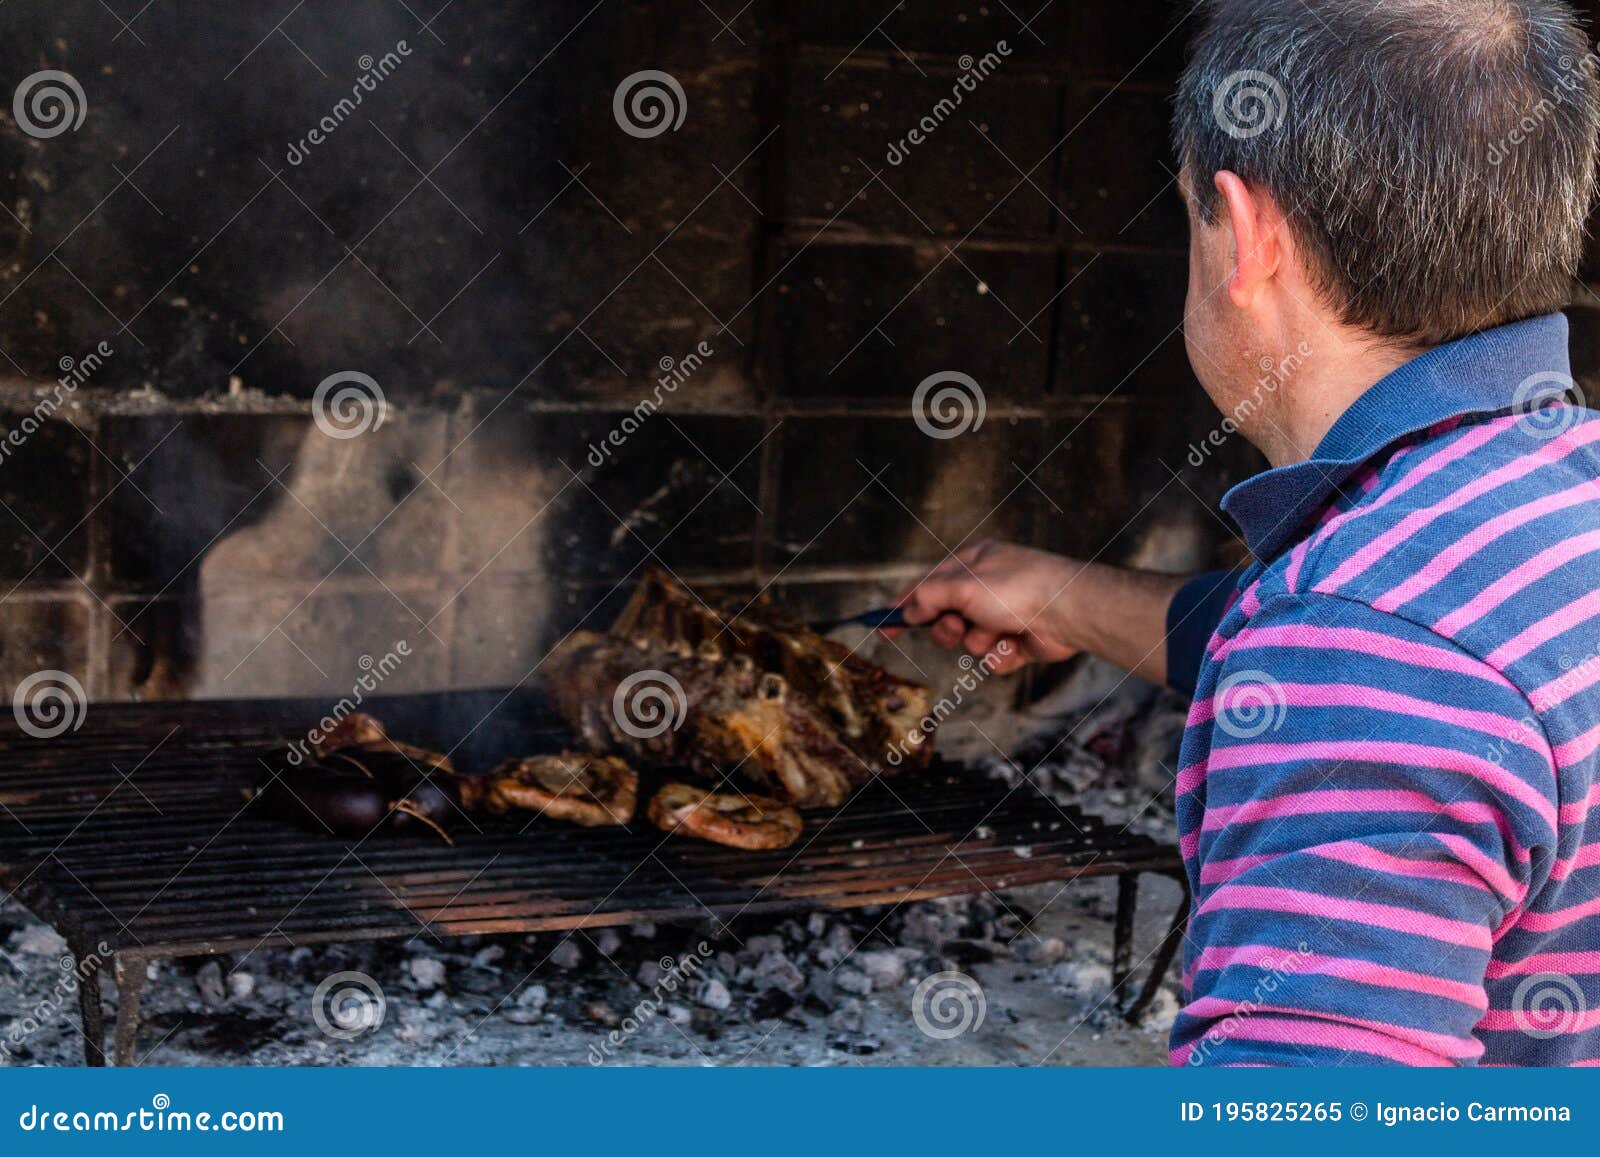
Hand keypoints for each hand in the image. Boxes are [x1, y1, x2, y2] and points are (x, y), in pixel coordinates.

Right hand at [891, 541, 1085, 674]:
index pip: (929, 583)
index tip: (883, 624)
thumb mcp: (963, 586)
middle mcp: (988, 587)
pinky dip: (1002, 654)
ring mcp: (1005, 614)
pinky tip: (1017, 644)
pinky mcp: (1019, 640)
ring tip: (998, 633)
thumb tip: (909, 610)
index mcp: (974, 562)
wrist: (1069, 611)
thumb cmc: (1019, 588)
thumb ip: (929, 597)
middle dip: (948, 628)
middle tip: (957, 628)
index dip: (905, 604)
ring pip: (969, 640)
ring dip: (979, 641)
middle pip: (946, 616)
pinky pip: (994, 656)